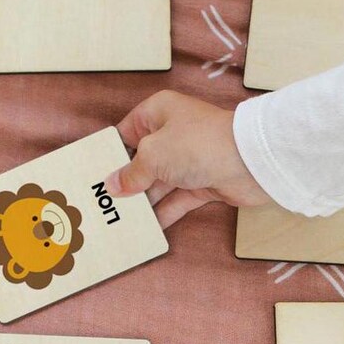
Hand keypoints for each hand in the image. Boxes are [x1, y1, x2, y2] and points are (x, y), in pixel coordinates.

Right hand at [106, 90, 268, 228]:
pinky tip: (146, 229)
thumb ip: (131, 173)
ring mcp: (189, 160)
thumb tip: (114, 185)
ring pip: (159, 183)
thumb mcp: (152, 155)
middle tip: (102, 203)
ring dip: (142, 202)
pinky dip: (163, 213)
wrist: (250, 161)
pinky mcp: (203, 183)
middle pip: (141, 161)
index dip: (111, 153)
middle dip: (124, 182)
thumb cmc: (197, 144)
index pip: (127, 132)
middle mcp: (173, 134)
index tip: (94, 174)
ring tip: (119, 220)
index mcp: (158, 114)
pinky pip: (177, 200)